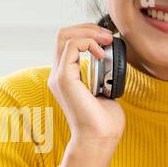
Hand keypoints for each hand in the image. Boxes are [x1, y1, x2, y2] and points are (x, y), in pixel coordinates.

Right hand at [48, 23, 124, 166]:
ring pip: (64, 35)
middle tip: (108, 36)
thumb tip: (110, 61)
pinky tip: (101, 53)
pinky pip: (72, 45)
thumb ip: (102, 75)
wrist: (100, 139)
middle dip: (87, 28)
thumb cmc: (104, 122)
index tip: (108, 41)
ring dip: (89, 32)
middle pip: (63, 34)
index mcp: (66, 77)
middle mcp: (58, 75)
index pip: (68, 43)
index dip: (87, 34)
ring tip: (106, 40)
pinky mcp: (64, 78)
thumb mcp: (105, 90)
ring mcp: (58, 76)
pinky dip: (88, 42)